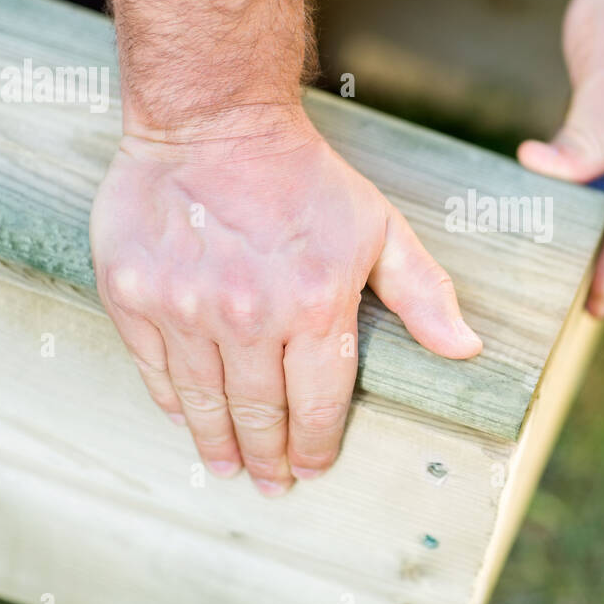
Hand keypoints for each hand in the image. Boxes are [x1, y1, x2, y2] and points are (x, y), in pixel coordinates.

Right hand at [90, 109, 482, 495]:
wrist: (213, 118)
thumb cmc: (305, 176)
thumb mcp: (379, 227)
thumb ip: (423, 292)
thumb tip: (467, 350)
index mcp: (316, 304)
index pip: (319, 403)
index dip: (318, 445)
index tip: (314, 468)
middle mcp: (249, 316)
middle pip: (261, 414)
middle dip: (270, 458)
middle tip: (271, 485)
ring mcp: (186, 308)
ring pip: (206, 402)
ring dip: (219, 445)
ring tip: (228, 469)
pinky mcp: (135, 295)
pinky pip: (156, 370)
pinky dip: (173, 403)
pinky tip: (188, 420)